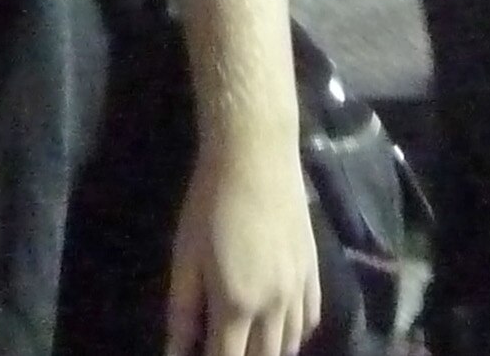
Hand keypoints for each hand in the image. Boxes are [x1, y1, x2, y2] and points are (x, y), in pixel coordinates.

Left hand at [165, 138, 320, 355]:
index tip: (202, 355)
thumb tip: (177, 352)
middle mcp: (274, 305)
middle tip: (224, 345)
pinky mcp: (313, 267)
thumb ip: (183, 312)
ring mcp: (299, 287)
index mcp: (237, 305)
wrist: (256, 154)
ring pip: (291, 343)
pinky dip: (298, 333)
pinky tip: (282, 328)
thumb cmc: (211, 203)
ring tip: (249, 344)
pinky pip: (311, 316)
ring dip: (270, 352)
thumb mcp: (186, 258)